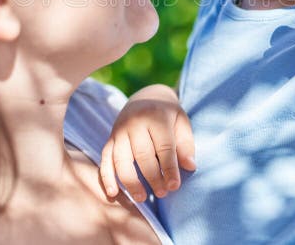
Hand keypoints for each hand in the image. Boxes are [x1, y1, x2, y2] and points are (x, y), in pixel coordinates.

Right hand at [100, 84, 195, 202]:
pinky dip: (107, 177)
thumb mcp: (181, 122)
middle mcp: (135, 122)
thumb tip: (190, 166)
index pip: (163, 146)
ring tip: (141, 198)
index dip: (169, 168)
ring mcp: (120, 130)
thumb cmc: (168, 115)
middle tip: (162, 193)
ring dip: (130, 181)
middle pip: (142, 154)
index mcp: (157, 117)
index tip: (174, 186)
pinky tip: (113, 193)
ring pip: (121, 159)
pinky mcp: (110, 138)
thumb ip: (186, 144)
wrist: (146, 96)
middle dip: (152, 177)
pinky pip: (105, 159)